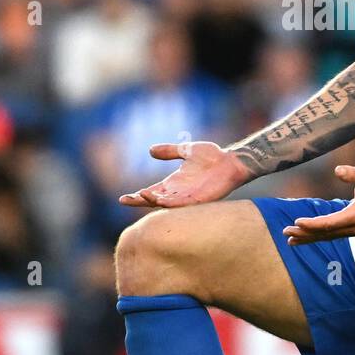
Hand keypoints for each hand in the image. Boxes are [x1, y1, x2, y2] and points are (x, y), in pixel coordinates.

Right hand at [119, 141, 248, 208]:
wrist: (231, 161)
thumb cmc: (213, 156)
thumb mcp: (187, 150)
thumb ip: (170, 151)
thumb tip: (150, 150)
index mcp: (174, 183)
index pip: (152, 191)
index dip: (138, 196)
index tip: (123, 198)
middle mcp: (178, 192)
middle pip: (154, 200)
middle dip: (140, 201)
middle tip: (124, 200)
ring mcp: (188, 197)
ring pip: (166, 203)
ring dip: (152, 200)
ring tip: (140, 194)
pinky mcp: (199, 199)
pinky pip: (181, 204)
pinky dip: (169, 203)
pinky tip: (159, 199)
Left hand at [282, 163, 354, 244]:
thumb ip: (352, 173)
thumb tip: (337, 170)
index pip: (330, 223)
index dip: (312, 224)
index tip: (296, 222)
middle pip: (326, 234)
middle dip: (305, 234)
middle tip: (286, 232)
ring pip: (328, 237)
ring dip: (309, 237)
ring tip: (290, 239)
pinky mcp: (354, 229)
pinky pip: (333, 235)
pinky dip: (318, 235)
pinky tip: (306, 236)